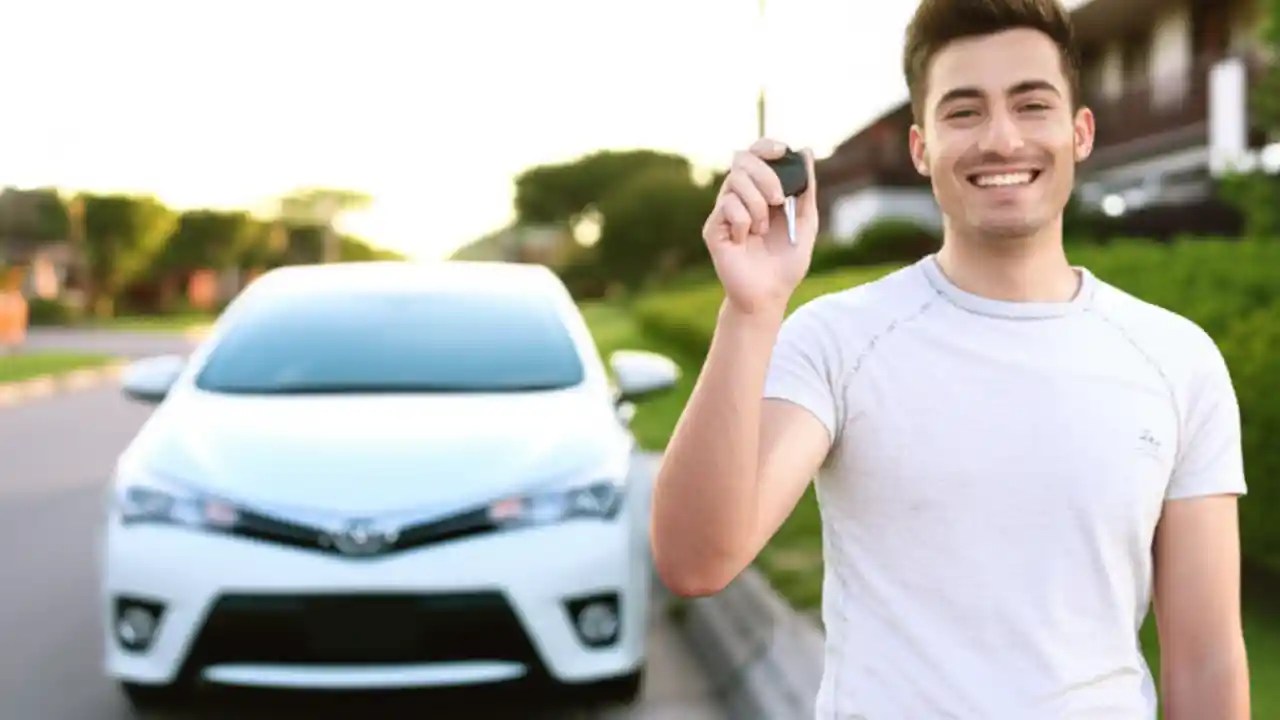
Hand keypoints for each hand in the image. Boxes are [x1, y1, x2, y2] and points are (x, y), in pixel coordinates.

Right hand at [702, 137, 818, 315]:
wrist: (769, 295)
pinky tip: (745, 240)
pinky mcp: (713, 228)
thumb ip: (806, 188)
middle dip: (765, 175)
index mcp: (760, 191)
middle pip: (742, 160)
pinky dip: (744, 222)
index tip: (783, 150)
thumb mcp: (806, 221)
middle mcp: (739, 197)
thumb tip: (807, 151)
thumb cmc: (786, 262)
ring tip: (762, 230)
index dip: (766, 146)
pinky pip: (728, 207)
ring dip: (757, 204)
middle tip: (778, 200)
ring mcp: (723, 211)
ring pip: (734, 182)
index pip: (755, 154)